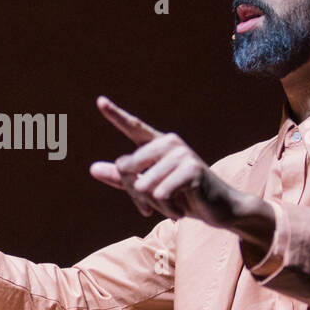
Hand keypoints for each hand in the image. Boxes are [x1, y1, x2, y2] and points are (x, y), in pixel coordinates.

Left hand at [88, 96, 236, 226]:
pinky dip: (167, 208)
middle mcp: (169, 143)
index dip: (116, 115)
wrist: (217, 209)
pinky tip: (181, 208)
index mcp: (157, 145)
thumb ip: (122, 179)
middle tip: (152, 206)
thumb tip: (92, 168)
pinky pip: (160, 193)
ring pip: (143, 185)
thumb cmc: (183, 197)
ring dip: (155, 205)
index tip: (100, 101)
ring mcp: (182, 154)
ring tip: (173, 205)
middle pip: (127, 168)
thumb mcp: (149, 189)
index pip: (134, 127)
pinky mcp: (191, 169)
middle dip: (134, 194)